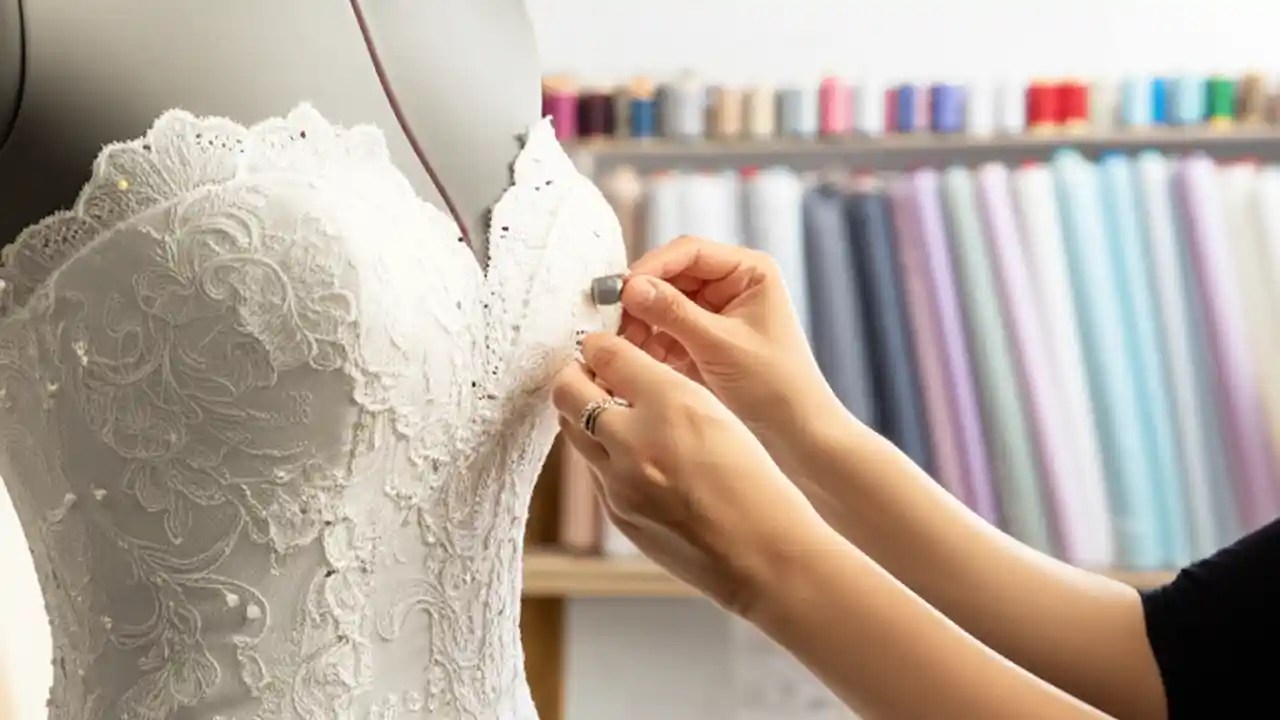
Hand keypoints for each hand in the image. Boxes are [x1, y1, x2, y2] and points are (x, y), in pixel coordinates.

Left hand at [550, 333, 824, 614]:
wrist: (763, 555)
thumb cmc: (756, 482)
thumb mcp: (719, 414)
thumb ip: (666, 389)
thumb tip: (622, 370)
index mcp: (671, 404)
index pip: (607, 355)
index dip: (598, 345)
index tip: (599, 346)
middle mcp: (635, 440)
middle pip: (569, 391)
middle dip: (574, 376)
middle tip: (590, 374)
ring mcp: (619, 482)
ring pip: (573, 432)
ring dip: (582, 416)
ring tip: (606, 412)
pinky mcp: (617, 514)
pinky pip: (593, 471)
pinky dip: (601, 455)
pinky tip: (628, 456)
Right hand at [621, 236, 848, 465]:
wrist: (795, 431)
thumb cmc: (774, 383)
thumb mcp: (720, 345)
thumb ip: (674, 313)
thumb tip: (630, 287)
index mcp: (749, 271)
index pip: (690, 252)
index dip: (652, 266)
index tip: (622, 288)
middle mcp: (731, 284)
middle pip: (671, 276)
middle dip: (642, 298)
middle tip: (613, 319)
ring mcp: (714, 312)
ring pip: (663, 305)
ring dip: (641, 323)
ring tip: (622, 344)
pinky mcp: (701, 340)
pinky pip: (665, 331)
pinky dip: (648, 343)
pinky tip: (633, 357)